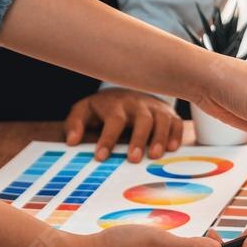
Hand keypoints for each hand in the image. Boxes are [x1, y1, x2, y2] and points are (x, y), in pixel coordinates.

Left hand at [65, 88, 181, 161]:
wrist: (129, 86)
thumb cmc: (106, 107)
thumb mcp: (85, 109)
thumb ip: (75, 123)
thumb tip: (71, 141)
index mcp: (115, 104)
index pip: (113, 120)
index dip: (107, 139)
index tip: (100, 157)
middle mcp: (136, 104)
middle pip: (141, 119)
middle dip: (138, 139)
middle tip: (133, 159)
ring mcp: (154, 108)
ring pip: (161, 120)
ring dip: (159, 138)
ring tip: (154, 156)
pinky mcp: (167, 113)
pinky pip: (175, 122)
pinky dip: (175, 134)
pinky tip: (172, 148)